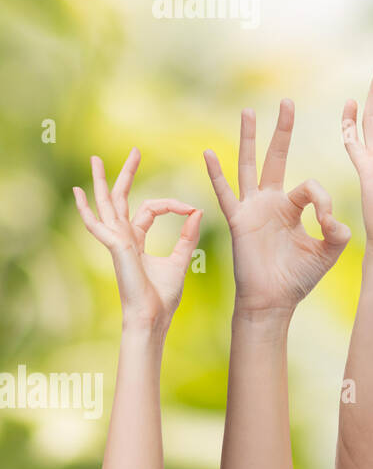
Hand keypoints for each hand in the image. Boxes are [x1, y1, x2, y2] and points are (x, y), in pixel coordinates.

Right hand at [73, 148, 201, 331]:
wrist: (153, 317)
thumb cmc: (163, 296)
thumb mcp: (180, 260)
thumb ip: (187, 235)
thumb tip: (198, 212)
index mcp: (137, 239)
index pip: (150, 209)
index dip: (172, 205)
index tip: (191, 208)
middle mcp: (123, 237)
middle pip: (121, 199)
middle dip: (126, 174)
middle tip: (134, 151)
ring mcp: (116, 242)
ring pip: (106, 205)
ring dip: (100, 182)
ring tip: (95, 160)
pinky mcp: (116, 248)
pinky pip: (98, 225)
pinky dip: (87, 210)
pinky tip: (78, 194)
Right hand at [204, 100, 350, 315]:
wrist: (273, 301)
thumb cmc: (298, 278)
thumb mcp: (328, 252)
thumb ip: (337, 232)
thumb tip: (336, 219)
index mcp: (294, 206)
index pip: (309, 186)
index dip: (322, 200)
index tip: (328, 222)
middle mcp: (272, 201)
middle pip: (277, 156)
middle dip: (283, 130)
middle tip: (287, 101)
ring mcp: (253, 208)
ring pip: (250, 165)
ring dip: (249, 139)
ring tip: (249, 111)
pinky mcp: (238, 220)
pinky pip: (225, 193)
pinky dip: (217, 173)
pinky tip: (208, 152)